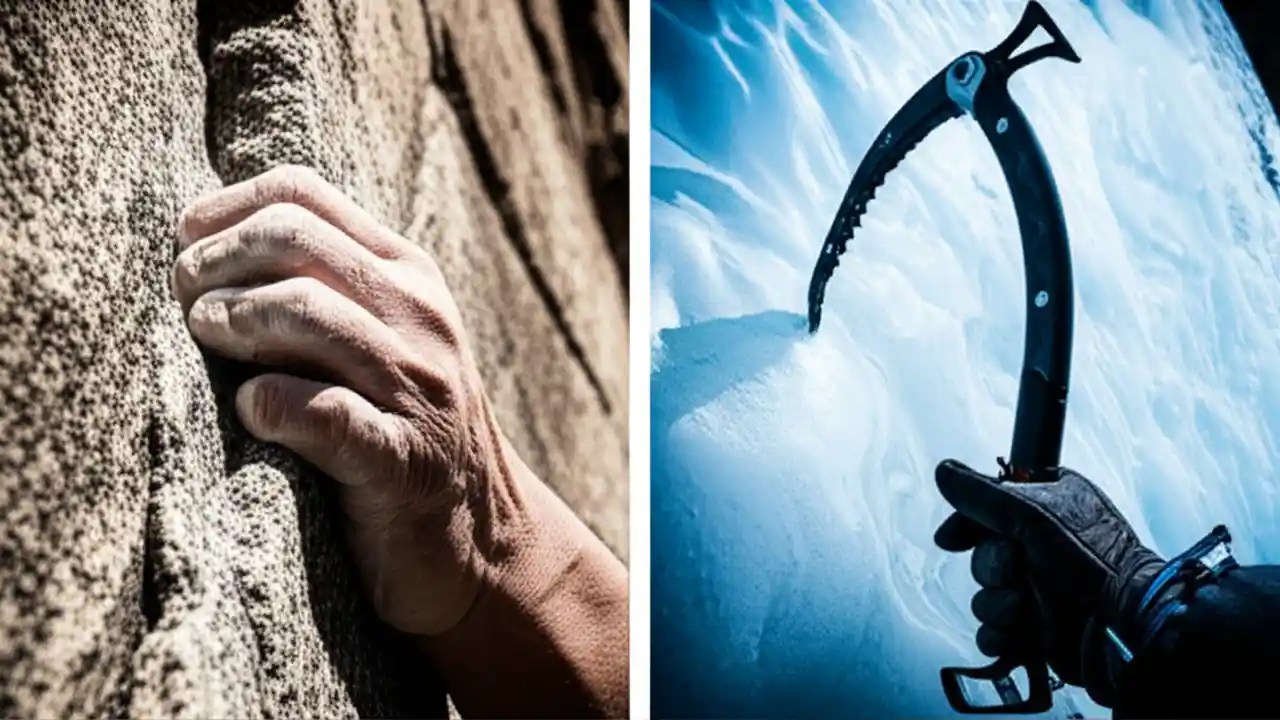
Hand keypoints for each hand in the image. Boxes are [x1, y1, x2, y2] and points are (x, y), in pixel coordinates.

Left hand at [172, 164, 529, 636]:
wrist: (485, 533)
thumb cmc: (404, 425)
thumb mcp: (385, 336)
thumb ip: (326, 287)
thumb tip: (206, 246)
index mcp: (408, 274)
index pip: (302, 193)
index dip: (225, 210)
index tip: (188, 246)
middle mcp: (419, 317)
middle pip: (292, 238)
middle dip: (214, 262)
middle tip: (186, 302)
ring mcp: (417, 387)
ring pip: (303, 312)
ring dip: (231, 323)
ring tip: (207, 343)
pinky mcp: (401, 460)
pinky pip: (319, 413)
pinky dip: (268, 404)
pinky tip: (250, 411)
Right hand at [933, 460, 1165, 705]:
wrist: (1125, 625)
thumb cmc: (1090, 559)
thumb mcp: (1032, 513)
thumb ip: (982, 494)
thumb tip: (943, 470)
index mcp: (1047, 509)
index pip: (987, 511)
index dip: (965, 525)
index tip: (951, 539)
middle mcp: (1042, 549)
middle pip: (982, 557)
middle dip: (992, 569)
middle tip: (1015, 570)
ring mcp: (1039, 591)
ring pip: (985, 597)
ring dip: (998, 604)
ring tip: (1025, 607)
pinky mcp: (1037, 631)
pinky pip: (994, 633)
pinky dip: (1000, 635)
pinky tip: (1014, 635)